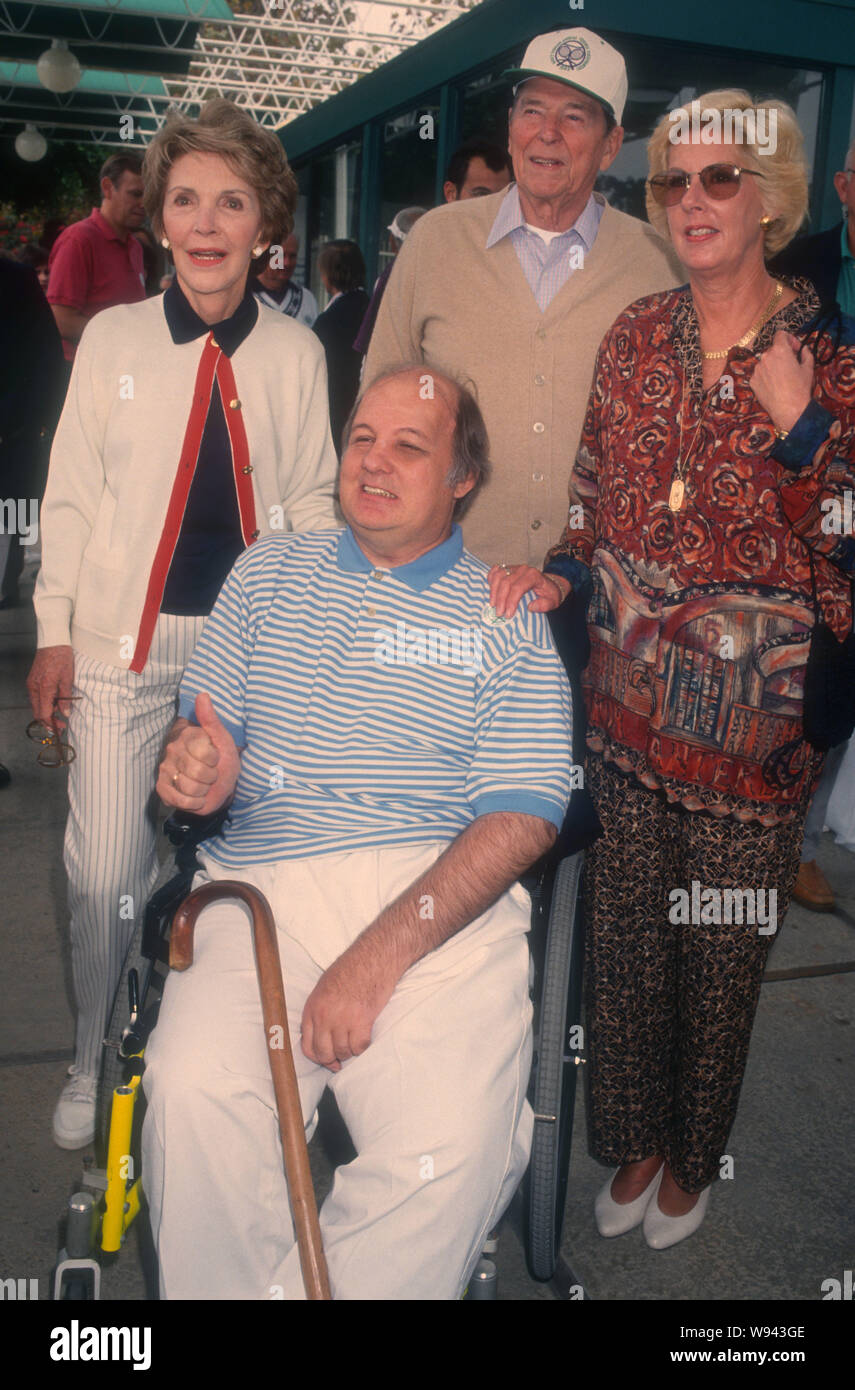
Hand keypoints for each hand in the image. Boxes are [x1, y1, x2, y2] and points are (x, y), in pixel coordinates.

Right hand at [27, 646, 73, 726]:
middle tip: (61, 725)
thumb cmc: (62, 657)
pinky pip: (36, 698)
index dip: (52, 723)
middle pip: (37, 712)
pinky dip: (44, 703)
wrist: (53, 641)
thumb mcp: (68, 678)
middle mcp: (34, 687)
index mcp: (44, 687)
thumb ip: (66, 698)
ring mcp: (31, 684)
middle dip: (48, 721)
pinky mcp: (31, 681)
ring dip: (46, 712)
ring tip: (60, 711)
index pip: (44, 713)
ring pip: (36, 706)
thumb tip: (65, 713)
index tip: (61, 727)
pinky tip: (54, 701)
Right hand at [156, 692, 241, 814]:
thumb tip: (202, 695)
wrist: (220, 784)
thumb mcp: (223, 739)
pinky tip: (196, 795)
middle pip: (198, 772)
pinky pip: (181, 801)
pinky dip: (194, 802)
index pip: (206, 754)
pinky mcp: (162, 788)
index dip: (216, 761)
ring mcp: (165, 769)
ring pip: (189, 787)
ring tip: (203, 784)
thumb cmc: (223, 760)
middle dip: (211, 778)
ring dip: (203, 790)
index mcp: (188, 736)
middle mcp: (173, 750)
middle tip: (211, 774)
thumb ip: (211, 719)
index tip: (216, 759)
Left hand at [300, 945, 398, 1071]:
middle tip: (341, 1059)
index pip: (307, 1045)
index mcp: (312, 1007)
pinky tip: (364, 1038)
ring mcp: (342, 1019)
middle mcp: (324, 1015)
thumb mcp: (324, 987)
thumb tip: (318, 1033)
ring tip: (354, 1042)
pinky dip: (362, 1047)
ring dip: (349, 1051)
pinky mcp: (362, 1020)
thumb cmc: (351, 969)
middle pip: (323, 1053)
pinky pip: (359, 1047)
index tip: (326, 1060)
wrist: (373, 957)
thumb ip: (318, 1011)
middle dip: (332, 1059)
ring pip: (342, 1051)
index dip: (317, 1057)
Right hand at [487, 564, 568, 619]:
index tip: (508, 614)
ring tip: (493, 605)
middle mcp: (523, 569)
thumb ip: (544, 605)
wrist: (550, 583)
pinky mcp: (508, 568)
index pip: (518, 588)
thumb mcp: (553, 602)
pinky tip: (491, 591)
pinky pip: (495, 570)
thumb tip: (530, 607)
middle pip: (506, 582)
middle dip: (500, 599)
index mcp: (533, 576)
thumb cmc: (549, 593)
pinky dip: (491, 579)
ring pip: (498, 576)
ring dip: (493, 591)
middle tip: (499, 613)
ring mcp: (514, 567)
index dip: (511, 601)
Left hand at [750, 329, 813, 435]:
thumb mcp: (808, 368)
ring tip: (782, 379)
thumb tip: (804, 349)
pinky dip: (766, 377)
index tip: (794, 349)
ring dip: (773, 365)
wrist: (789, 410)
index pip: (780, 334)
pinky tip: (775, 386)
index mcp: (780, 350)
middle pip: (773, 349)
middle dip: (782, 354)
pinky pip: (759, 374)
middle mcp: (765, 357)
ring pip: (765, 362)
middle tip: (790, 365)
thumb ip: (806, 354)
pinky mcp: (752, 381)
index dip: (789, 339)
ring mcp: (757, 369)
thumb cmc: (800, 388)